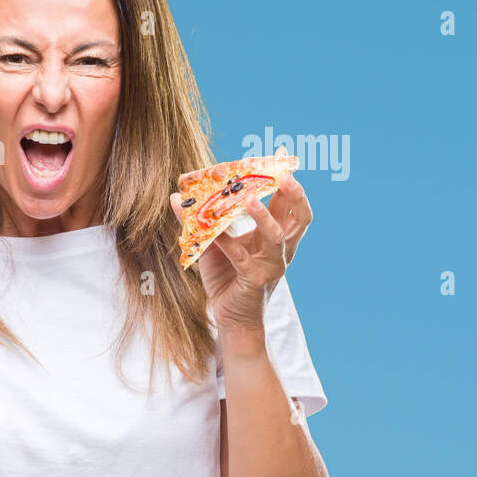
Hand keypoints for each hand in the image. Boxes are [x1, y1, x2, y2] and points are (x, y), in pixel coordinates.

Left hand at [168, 146, 313, 335]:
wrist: (232, 320)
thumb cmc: (227, 280)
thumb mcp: (214, 246)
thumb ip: (201, 222)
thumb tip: (177, 197)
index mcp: (277, 237)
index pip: (289, 205)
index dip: (288, 181)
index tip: (280, 155)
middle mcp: (281, 249)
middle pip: (299, 217)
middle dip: (294, 194)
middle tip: (284, 173)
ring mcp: (272, 264)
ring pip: (277, 235)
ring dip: (264, 216)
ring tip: (249, 199)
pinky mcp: (257, 279)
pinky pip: (242, 255)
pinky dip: (227, 241)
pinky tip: (213, 231)